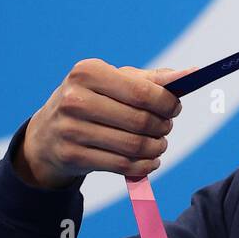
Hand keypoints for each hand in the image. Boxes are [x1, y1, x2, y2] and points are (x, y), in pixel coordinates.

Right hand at [15, 59, 192, 188]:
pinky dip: (145, 166)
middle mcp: (74, 98)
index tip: (174, 108)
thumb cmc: (92, 101)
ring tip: (158, 144)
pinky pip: (123, 165)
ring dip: (156, 148)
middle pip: (141, 121)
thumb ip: (152, 80)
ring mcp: (71, 128)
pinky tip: (150, 160)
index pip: (143, 92)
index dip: (167, 103)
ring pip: (134, 145)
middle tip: (165, 128)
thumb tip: (191, 74)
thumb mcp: (114, 83)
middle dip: (163, 127)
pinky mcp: (72, 155)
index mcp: (87, 72)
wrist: (47, 135)